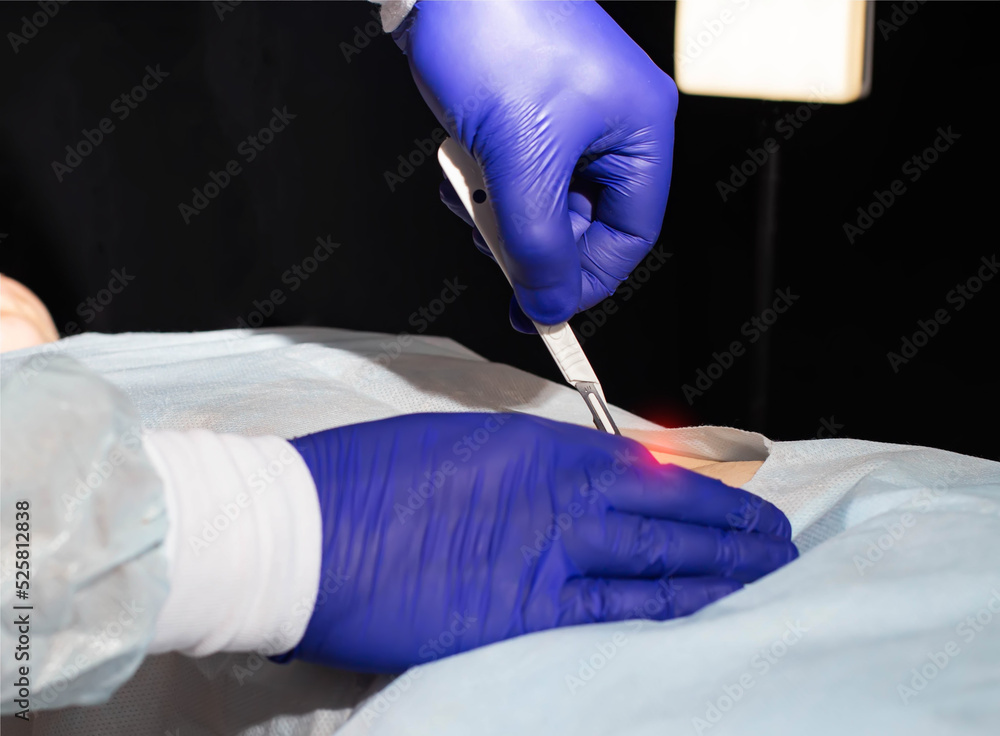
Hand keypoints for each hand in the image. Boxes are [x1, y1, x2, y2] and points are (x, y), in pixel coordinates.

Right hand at [281, 413, 795, 672]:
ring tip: (768, 569)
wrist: (305, 529)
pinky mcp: (522, 612)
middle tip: (776, 536)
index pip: (642, 461)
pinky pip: (618, 608)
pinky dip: (672, 606)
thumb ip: (521, 465)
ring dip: (723, 563)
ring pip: (660, 556)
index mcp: (535, 446)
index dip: (700, 478)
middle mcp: (555, 492)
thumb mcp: (454, 446)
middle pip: (669, 507)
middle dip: (732, 522)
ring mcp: (545, 552)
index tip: (734, 488)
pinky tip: (711, 608)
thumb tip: (566, 480)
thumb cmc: (364, 481)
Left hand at [395, 0, 676, 330]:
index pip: (628, 237)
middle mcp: (611, 124)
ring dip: (496, 208)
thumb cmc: (495, 32)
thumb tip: (548, 302)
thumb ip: (537, 243)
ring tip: (466, 181)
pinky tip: (458, 159)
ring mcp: (568, 117)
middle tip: (489, 238)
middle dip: (528, 237)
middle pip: (581, 223)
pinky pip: (514, 172)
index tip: (542, 308)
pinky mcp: (527, 111)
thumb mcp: (520, 158)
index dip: (585, 281)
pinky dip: (481, 179)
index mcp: (638, 129)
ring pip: (540, 201)